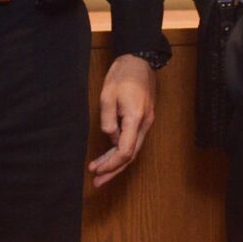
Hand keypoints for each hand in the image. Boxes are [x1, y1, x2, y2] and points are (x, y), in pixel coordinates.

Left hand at [89, 54, 156, 187]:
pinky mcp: (143, 118)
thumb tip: (111, 139)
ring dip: (117, 162)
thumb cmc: (122, 75)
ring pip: (133, 149)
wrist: (140, 59)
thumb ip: (108, 121)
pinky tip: (110, 155)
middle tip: (97, 182)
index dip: (111, 164)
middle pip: (131, 155)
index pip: (126, 151)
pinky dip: (121, 150)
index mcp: (136, 118)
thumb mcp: (107, 96)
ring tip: (100, 173)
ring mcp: (146, 121)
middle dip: (114, 170)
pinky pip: (134, 140)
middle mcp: (145, 123)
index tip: (96, 170)